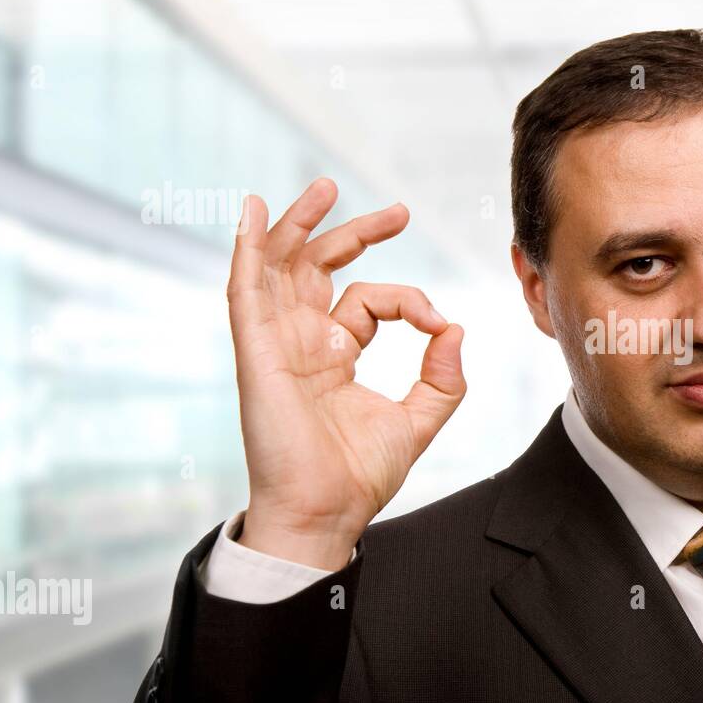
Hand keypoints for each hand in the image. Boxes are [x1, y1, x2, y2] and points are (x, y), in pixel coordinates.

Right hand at [227, 178, 464, 569]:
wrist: (325, 514)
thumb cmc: (359, 477)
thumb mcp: (418, 420)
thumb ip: (442, 377)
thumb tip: (456, 329)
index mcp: (334, 354)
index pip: (371, 300)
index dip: (410, 301)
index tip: (438, 322)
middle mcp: (301, 343)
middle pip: (319, 268)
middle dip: (354, 232)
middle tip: (399, 212)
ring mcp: (275, 345)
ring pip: (279, 268)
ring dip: (298, 225)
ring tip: (325, 188)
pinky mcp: (256, 354)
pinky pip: (245, 293)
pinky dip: (246, 250)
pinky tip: (252, 212)